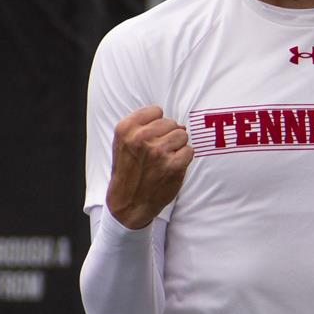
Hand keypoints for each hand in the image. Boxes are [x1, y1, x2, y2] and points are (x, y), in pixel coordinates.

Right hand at [105, 105, 191, 227]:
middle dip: (169, 135)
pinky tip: (172, 167)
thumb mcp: (123, 142)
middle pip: (171, 122)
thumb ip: (143, 125)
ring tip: (165, 159)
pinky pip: (190, 151)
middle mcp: (141, 138)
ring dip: (177, 146)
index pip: (156, 111)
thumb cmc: (128, 170)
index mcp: (126, 128)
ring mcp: (157, 152)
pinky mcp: (172, 166)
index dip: (157, 124)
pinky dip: (184, 159)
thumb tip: (179, 123)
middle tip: (158, 152)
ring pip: (182, 134)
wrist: (128, 202)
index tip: (151, 137)